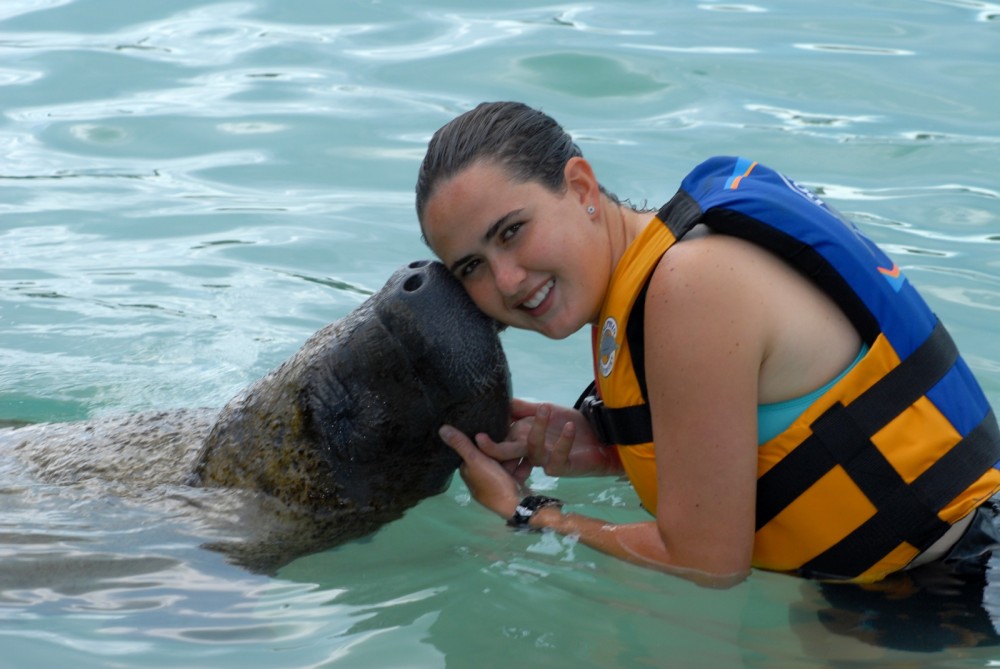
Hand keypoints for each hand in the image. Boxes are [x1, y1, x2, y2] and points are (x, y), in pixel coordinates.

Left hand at [439, 424, 521, 518]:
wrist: (519, 504)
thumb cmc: (493, 483)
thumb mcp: (475, 460)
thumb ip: (461, 445)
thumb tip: (441, 429)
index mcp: (469, 473)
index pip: (471, 451)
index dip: (478, 440)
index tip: (486, 425)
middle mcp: (482, 479)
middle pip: (489, 456)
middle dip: (498, 446)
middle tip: (507, 429)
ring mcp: (498, 483)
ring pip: (505, 462)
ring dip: (512, 452)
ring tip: (519, 436)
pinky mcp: (513, 485)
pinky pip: (517, 469)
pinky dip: (522, 462)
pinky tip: (528, 451)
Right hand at [479, 399, 619, 477]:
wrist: (596, 434)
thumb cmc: (567, 422)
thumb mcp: (542, 409)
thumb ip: (521, 407)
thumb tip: (499, 402)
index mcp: (521, 440)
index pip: (501, 442)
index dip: (488, 442)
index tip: (476, 435)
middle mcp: (530, 452)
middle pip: (507, 454)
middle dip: (494, 449)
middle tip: (481, 440)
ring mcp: (545, 461)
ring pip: (533, 451)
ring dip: (538, 429)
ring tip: (545, 408)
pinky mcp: (563, 467)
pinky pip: (558, 457)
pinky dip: (563, 441)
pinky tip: (569, 427)